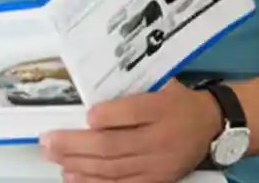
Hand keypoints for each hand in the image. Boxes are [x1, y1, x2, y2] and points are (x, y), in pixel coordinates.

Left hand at [40, 80, 222, 182]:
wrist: (211, 126)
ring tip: (54, 158)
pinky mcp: (157, 181)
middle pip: (113, 145)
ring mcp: (157, 165)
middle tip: (47, 141)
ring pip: (113, 168)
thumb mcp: (161, 85)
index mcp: (161, 108)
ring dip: (78, 165)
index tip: (84, 115)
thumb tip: (90, 102)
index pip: (131, 113)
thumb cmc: (177, 101)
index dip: (105, 116)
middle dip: (74, 145)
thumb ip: (130, 92)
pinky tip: (73, 177)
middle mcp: (159, 139)